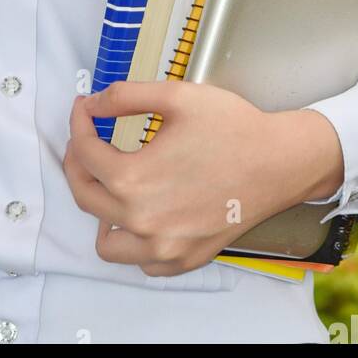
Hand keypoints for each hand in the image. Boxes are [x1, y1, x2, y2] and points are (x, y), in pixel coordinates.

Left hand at [62, 78, 344, 276]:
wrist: (280, 161)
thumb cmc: (233, 128)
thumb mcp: (174, 96)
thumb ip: (123, 96)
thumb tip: (92, 104)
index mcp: (134, 180)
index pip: (85, 153)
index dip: (79, 123)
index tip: (84, 109)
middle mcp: (144, 221)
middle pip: (85, 195)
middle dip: (78, 162)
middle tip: (88, 139)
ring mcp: (165, 247)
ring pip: (107, 243)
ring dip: (100, 211)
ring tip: (111, 181)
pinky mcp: (186, 259)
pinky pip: (142, 262)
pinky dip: (133, 241)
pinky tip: (141, 212)